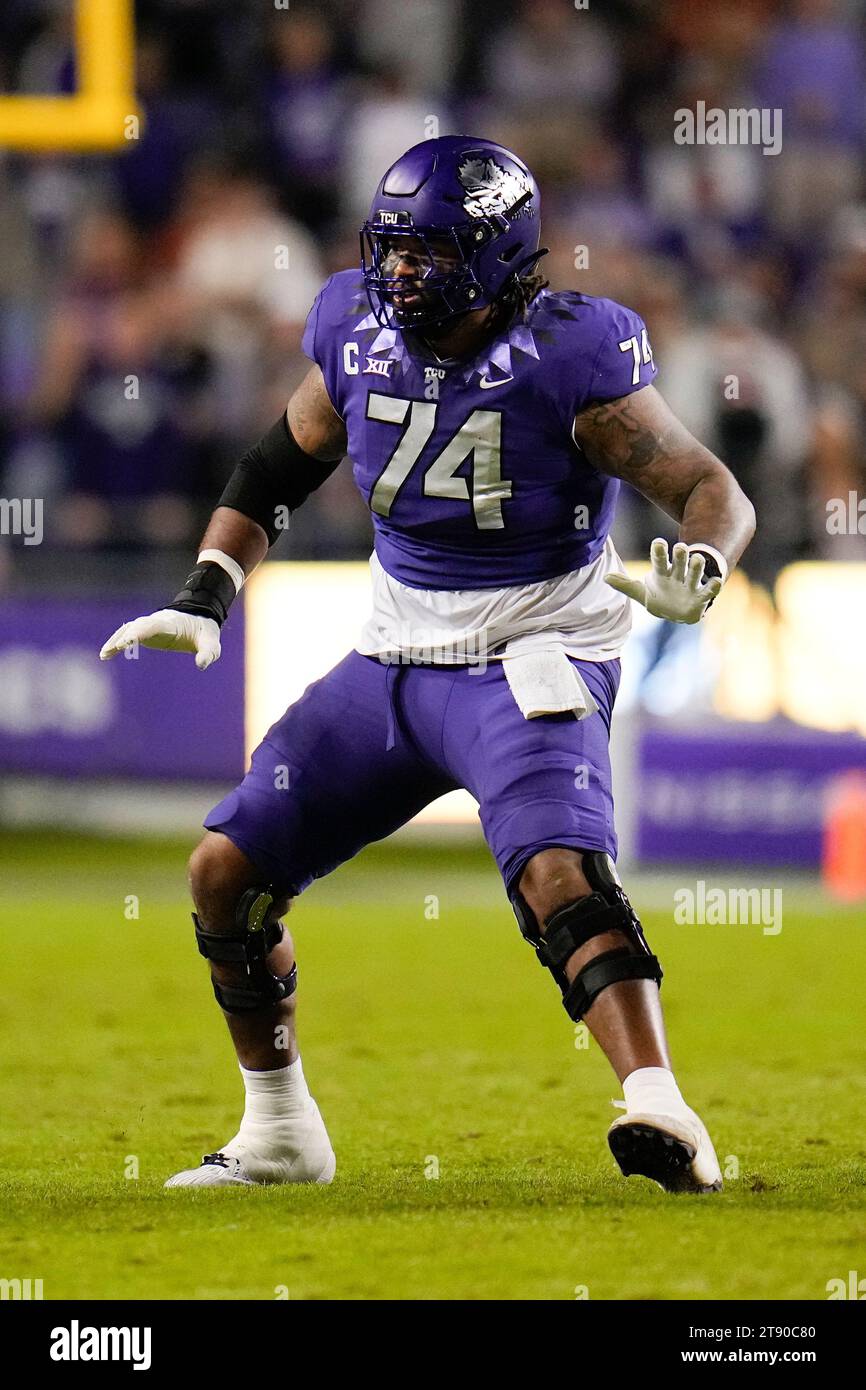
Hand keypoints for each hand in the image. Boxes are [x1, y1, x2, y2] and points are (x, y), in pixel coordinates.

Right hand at [99, 608, 221, 669]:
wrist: (199, 618)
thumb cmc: (204, 632)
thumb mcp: (211, 643)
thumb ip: (208, 653)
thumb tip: (201, 665)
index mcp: (172, 624)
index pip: (152, 626)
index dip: (139, 633)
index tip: (126, 642)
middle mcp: (157, 621)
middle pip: (137, 626)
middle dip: (125, 637)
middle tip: (113, 649)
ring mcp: (149, 625)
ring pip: (129, 629)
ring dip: (116, 640)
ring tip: (104, 654)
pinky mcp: (146, 630)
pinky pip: (127, 633)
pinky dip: (117, 641)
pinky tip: (106, 654)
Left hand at [605, 538, 722, 624]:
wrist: (679, 612)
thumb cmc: (660, 597)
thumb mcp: (642, 593)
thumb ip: (625, 585)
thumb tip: (605, 577)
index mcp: (662, 573)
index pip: (659, 559)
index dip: (659, 551)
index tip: (658, 542)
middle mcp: (677, 575)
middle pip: (679, 561)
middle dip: (680, 554)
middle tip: (680, 547)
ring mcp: (690, 584)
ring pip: (695, 571)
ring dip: (696, 565)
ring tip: (697, 559)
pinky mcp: (702, 597)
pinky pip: (710, 591)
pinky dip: (714, 586)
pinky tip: (717, 581)